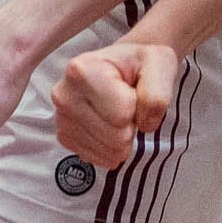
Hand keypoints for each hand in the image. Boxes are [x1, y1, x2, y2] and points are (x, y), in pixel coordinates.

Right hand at [51, 39, 177, 168]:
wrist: (124, 66)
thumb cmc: (140, 63)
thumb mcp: (159, 63)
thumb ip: (156, 94)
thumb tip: (144, 125)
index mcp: (82, 69)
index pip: (123, 114)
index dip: (138, 106)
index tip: (132, 88)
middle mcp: (64, 94)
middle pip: (117, 137)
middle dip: (132, 124)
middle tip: (128, 103)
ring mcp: (62, 118)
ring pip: (110, 152)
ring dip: (124, 137)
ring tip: (117, 111)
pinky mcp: (66, 137)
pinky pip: (101, 159)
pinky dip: (113, 148)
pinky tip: (110, 124)